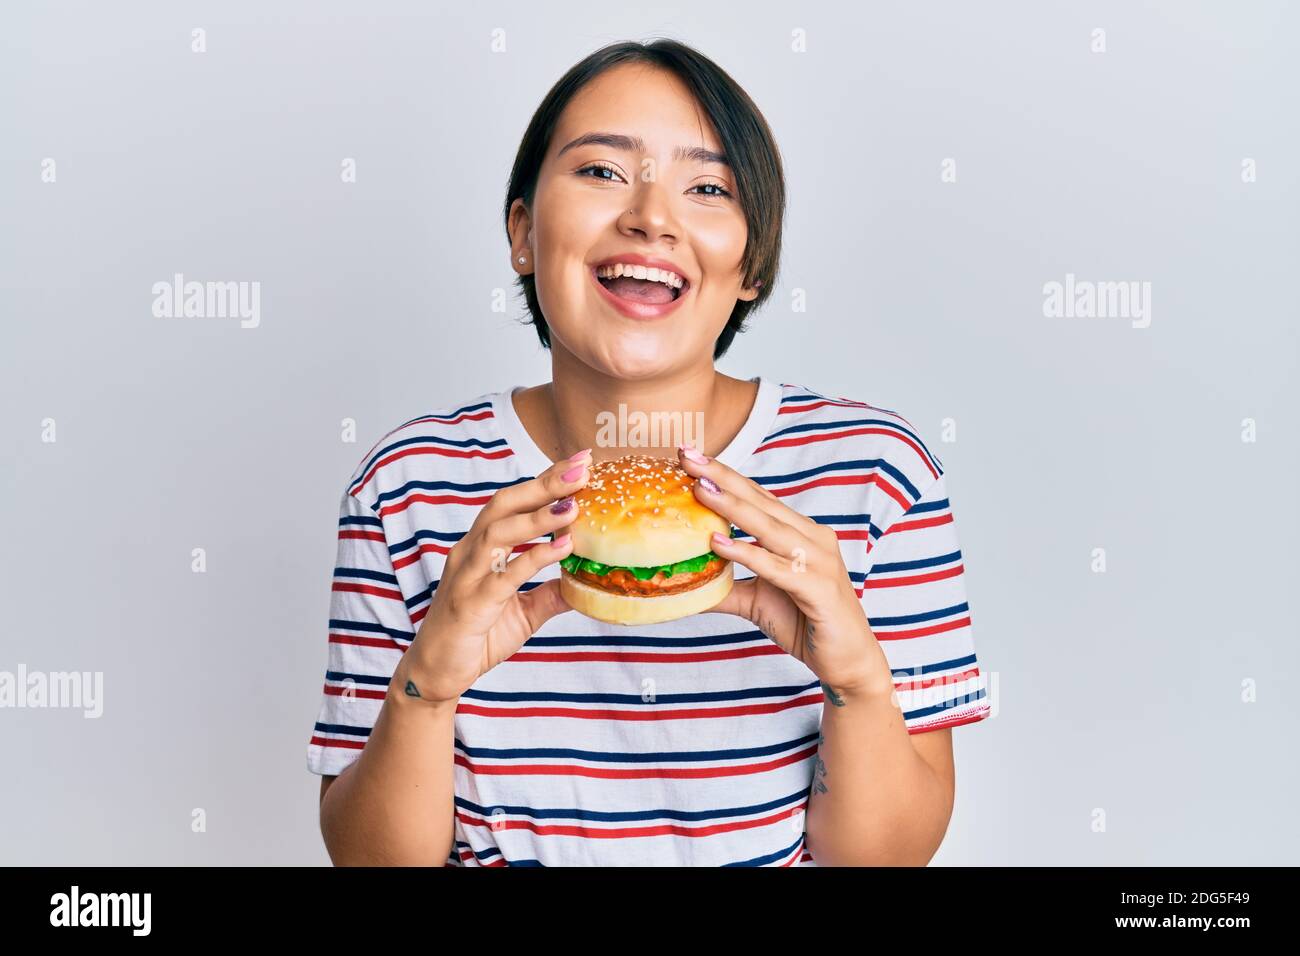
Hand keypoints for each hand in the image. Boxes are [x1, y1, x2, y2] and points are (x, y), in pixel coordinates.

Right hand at [393, 449, 588, 704]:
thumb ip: (549, 594)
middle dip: (544, 484)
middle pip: (504, 504)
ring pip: (499, 532)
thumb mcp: (522, 612)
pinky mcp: (469, 603)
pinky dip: (533, 558)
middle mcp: (469, 552)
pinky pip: (502, 575)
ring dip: (538, 516)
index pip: (514, 503)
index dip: (545, 481)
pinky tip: (561, 548)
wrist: (436, 674)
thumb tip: (584, 583)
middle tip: (581, 468)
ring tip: (573, 505)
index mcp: (480, 547)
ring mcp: (466, 576)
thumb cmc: (474, 637)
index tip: (580, 463)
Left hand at [676, 444, 892, 698]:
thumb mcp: (756, 600)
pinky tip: (719, 543)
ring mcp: (819, 561)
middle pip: (761, 501)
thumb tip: (682, 584)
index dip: (725, 476)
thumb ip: (725, 587)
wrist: (847, 662)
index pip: (757, 497)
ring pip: (769, 527)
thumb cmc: (806, 623)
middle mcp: (812, 538)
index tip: (691, 456)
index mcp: (800, 533)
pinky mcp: (819, 588)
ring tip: (698, 489)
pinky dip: (749, 554)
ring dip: (732, 507)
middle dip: (723, 477)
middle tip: (689, 456)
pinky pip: (777, 566)